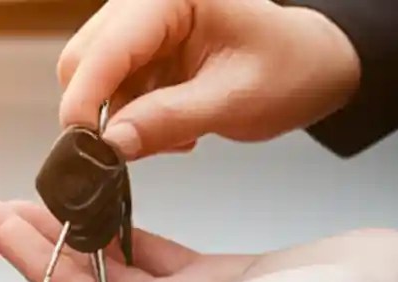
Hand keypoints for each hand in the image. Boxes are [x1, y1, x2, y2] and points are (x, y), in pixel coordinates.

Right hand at [58, 0, 360, 159]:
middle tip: (134, 149)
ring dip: (121, 118)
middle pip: (83, 61)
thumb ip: (168, 120)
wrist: (313, 65)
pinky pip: (112, 89)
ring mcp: (139, 24)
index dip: (85, 103)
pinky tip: (173, 122)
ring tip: (177, 133)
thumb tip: (112, 143)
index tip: (85, 151)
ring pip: (92, 79)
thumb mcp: (234, 100)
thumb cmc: (291, 68)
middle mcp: (146, 1)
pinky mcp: (141, 48)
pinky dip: (133, 116)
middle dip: (100, 114)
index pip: (104, 50)